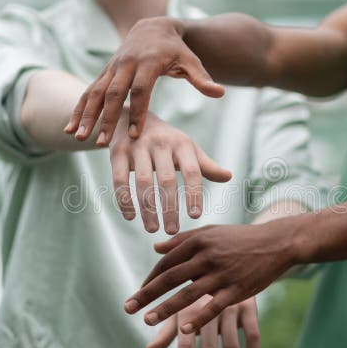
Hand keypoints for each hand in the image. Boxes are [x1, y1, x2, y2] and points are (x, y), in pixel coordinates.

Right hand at [63, 17, 224, 146]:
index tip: (136, 136)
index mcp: (148, 63)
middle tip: (102, 142)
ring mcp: (112, 68)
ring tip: (79, 136)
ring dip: (86, 115)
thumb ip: (202, 78)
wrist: (152, 27)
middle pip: (113, 94)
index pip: (141, 90)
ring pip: (95, 93)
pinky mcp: (104, 73)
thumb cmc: (176, 50)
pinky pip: (88, 91)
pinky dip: (79, 109)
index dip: (138, 112)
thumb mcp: (191, 61)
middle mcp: (126, 64)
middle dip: (107, 119)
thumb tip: (219, 92)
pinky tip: (70, 128)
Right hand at [109, 110, 230, 233]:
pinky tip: (130, 217)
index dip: (193, 194)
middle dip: (169, 207)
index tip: (195, 216)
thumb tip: (229, 177)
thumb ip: (205, 165)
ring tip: (152, 229)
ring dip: (147, 208)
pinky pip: (119, 179)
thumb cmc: (167, 140)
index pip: (192, 171)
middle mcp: (160, 143)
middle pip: (166, 179)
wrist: (133, 117)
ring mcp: (137, 146)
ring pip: (142, 182)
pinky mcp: (117, 151)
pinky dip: (124, 200)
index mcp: (182, 144)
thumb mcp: (187, 149)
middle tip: (172, 231)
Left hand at [124, 223, 298, 331]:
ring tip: (147, 320)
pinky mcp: (239, 290)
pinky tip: (184, 331)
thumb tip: (156, 246)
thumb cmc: (240, 238)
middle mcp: (208, 256)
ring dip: (166, 308)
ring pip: (188, 294)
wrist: (277, 242)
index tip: (137, 294)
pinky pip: (214, 306)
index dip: (150, 279)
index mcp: (199, 241)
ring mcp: (223, 273)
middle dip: (147, 294)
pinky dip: (198, 318)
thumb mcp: (211, 231)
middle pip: (170, 277)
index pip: (167, 262)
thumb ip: (183, 239)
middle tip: (127, 308)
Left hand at [146, 296, 259, 347]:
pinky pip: (253, 332)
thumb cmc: (198, 288)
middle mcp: (207, 307)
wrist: (228, 256)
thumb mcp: (182, 306)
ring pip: (231, 344)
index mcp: (187, 308)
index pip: (184, 343)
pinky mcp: (249, 303)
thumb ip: (168, 330)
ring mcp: (229, 305)